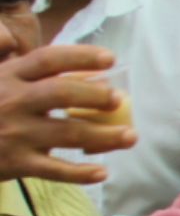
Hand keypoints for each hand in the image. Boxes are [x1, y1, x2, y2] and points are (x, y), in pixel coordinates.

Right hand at [0, 45, 133, 183]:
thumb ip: (8, 58)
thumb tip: (23, 42)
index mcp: (9, 76)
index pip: (48, 60)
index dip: (81, 56)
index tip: (110, 59)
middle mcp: (13, 102)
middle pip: (61, 93)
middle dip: (94, 96)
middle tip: (119, 99)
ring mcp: (16, 134)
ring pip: (67, 133)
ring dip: (104, 136)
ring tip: (130, 136)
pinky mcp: (16, 163)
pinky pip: (54, 170)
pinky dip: (79, 173)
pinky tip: (102, 172)